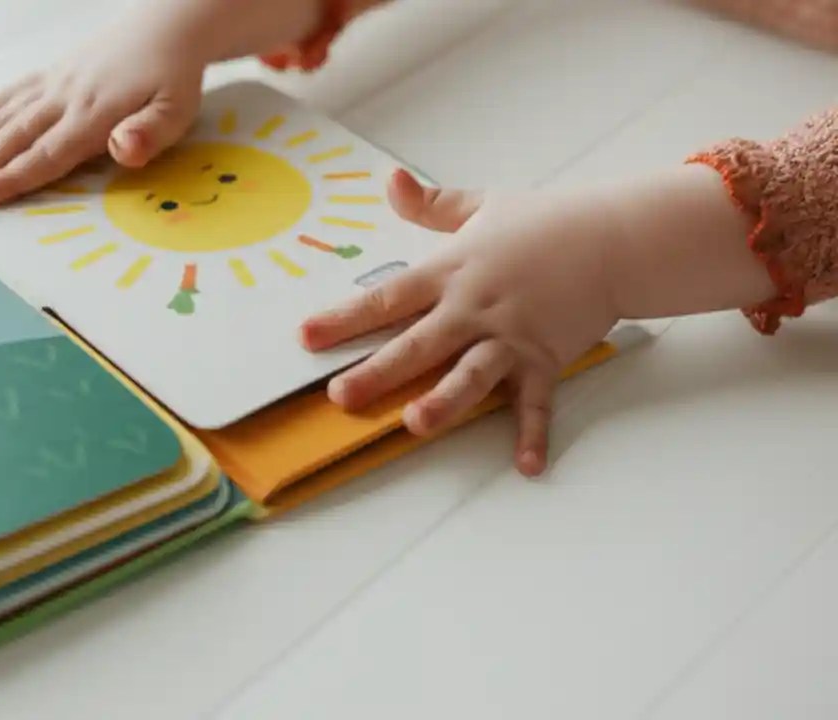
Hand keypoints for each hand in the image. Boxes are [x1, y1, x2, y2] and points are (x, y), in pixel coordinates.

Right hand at [0, 21, 205, 207]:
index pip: (48, 153)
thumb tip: (122, 149)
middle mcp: (66, 97)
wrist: (168, 26)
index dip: (14, 177)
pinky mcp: (55, 73)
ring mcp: (56, 82)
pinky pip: (15, 91)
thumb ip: (148, 133)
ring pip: (7, 116)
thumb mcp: (176, 110)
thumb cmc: (175, 78)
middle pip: (16, 137)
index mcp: (95, 113)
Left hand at [299, 169, 623, 476]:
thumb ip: (432, 204)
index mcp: (452, 273)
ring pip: (471, 375)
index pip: (387, 298)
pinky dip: (533, 434)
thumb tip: (390, 180)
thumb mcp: (482, 206)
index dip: (344, 318)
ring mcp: (511, 338)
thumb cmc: (546, 223)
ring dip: (445, 402)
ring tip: (416, 426)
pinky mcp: (547, 360)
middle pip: (418, 344)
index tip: (306, 336)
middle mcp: (474, 309)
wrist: (615, 237)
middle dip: (378, 372)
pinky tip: (526, 466)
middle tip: (341, 397)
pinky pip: (537, 403)